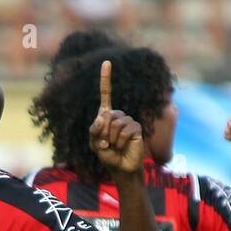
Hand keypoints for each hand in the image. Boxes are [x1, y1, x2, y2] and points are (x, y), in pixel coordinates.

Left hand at [89, 60, 144, 176]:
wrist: (120, 168)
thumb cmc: (107, 155)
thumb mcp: (94, 143)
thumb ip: (94, 129)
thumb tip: (105, 115)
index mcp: (107, 115)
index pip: (106, 93)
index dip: (106, 78)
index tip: (107, 62)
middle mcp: (118, 115)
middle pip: (107, 114)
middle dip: (103, 132)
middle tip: (106, 144)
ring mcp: (129, 121)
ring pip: (116, 123)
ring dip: (111, 138)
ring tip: (114, 146)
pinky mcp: (136, 128)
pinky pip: (125, 130)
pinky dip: (120, 141)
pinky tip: (122, 147)